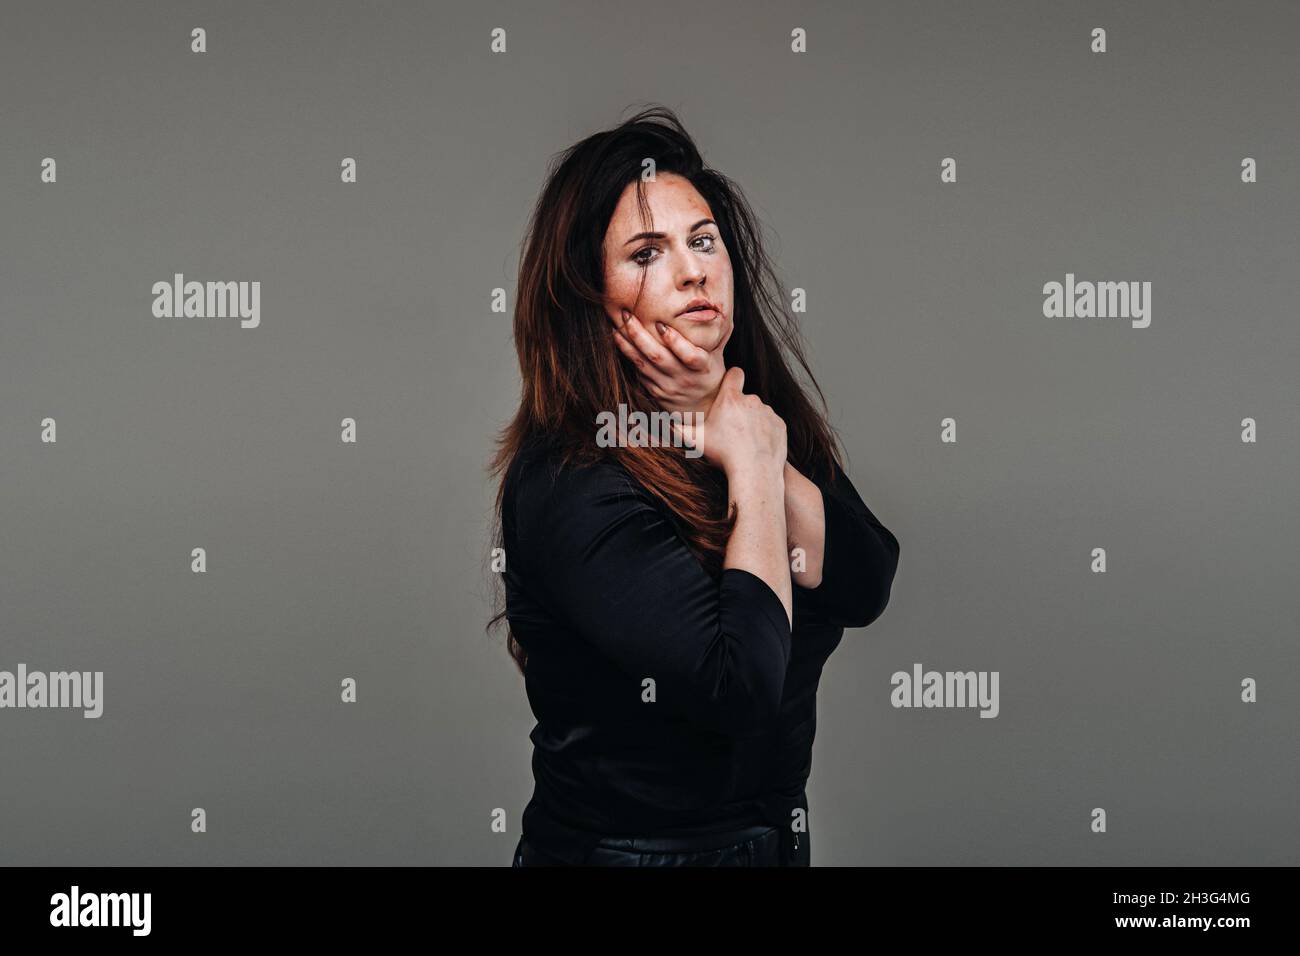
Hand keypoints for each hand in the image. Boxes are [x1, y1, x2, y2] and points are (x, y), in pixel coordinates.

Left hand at [609, 309, 728, 416]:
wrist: (702, 408)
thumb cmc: (709, 374)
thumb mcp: (718, 355)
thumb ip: (719, 332)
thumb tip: (720, 303)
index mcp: (703, 368)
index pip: (690, 356)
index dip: (676, 342)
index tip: (662, 325)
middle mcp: (684, 379)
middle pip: (658, 357)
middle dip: (639, 335)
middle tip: (626, 314)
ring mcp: (668, 387)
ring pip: (643, 364)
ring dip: (626, 344)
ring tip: (615, 325)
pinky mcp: (655, 392)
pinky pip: (639, 373)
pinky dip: (627, 356)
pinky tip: (618, 340)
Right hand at [676, 366, 785, 478]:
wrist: (755, 471)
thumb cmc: (723, 454)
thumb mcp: (696, 440)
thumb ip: (678, 428)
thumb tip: (660, 423)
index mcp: (731, 399)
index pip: (735, 373)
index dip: (732, 379)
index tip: (728, 388)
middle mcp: (752, 401)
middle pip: (745, 397)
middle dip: (739, 408)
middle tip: (730, 429)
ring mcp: (768, 413)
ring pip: (759, 411)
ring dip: (753, 421)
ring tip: (744, 441)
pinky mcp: (780, 425)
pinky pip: (771, 424)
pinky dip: (766, 432)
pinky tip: (757, 446)